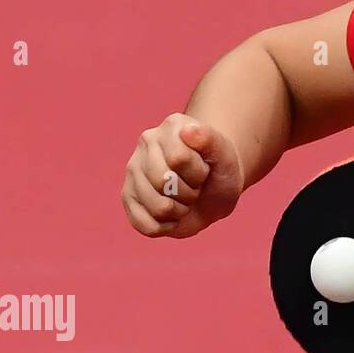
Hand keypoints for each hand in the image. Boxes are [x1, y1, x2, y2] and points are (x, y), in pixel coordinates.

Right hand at [120, 113, 243, 237]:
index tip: (204, 169)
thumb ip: (212, 141)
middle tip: (196, 185)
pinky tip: (174, 212)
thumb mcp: (226, 156)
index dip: (197, 173)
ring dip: (181, 210)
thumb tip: (188, 130)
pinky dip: (167, 226)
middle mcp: (147, 142)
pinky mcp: (127, 197)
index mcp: (172, 126)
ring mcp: (133, 170)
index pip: (177, 158)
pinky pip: (146, 225)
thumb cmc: (220, 170)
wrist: (216, 190)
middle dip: (190, 192)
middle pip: (162, 182)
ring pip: (156, 206)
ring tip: (185, 197)